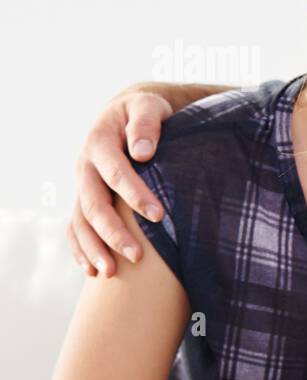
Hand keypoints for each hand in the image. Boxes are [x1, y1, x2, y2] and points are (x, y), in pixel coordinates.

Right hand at [68, 89, 172, 277]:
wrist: (126, 114)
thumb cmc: (144, 112)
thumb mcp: (148, 106)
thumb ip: (145, 124)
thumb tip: (142, 152)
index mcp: (100, 142)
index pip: (116, 172)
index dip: (135, 194)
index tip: (159, 215)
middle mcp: (85, 166)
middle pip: (94, 204)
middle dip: (113, 232)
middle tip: (138, 256)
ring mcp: (82, 184)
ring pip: (80, 220)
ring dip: (94, 248)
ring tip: (111, 272)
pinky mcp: (84, 197)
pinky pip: (75, 226)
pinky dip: (81, 249)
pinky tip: (93, 270)